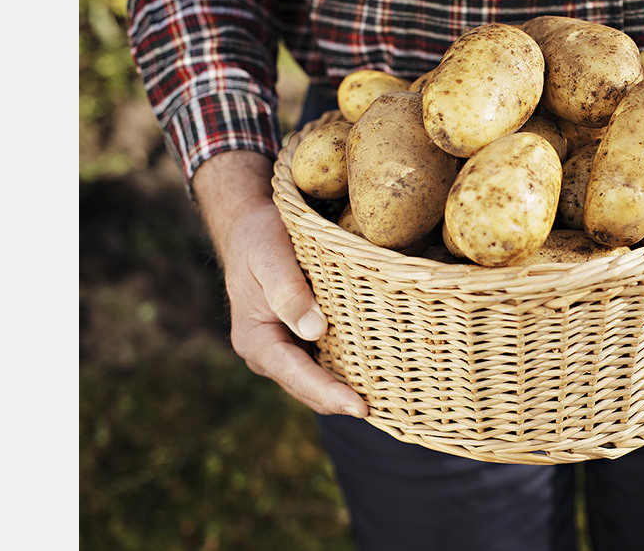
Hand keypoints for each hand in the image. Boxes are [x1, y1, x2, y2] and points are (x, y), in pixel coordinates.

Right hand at [193, 150, 367, 416]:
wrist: (253, 230)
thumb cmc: (260, 239)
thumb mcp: (269, 256)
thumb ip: (287, 290)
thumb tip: (313, 330)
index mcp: (257, 341)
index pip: (295, 374)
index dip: (328, 393)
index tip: (359, 407)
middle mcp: (270, 354)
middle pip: (309, 388)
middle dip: (342, 403)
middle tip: (386, 412)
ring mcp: (287, 350)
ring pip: (320, 381)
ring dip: (348, 392)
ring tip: (390, 405)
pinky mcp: (303, 340)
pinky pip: (327, 363)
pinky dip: (349, 372)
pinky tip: (379, 377)